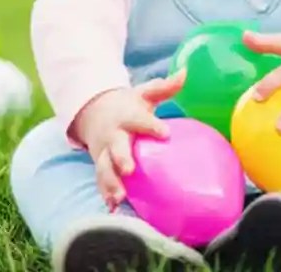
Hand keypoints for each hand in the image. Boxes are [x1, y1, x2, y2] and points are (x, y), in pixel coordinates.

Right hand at [70, 69, 186, 209]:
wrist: (93, 111)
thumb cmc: (127, 106)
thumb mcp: (143, 94)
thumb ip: (164, 87)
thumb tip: (186, 72)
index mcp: (127, 116)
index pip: (140, 120)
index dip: (152, 126)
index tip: (165, 134)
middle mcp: (114, 135)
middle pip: (117, 147)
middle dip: (121, 158)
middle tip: (129, 169)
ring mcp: (104, 152)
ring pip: (104, 167)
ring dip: (111, 182)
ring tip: (119, 197)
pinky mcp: (101, 164)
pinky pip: (101, 180)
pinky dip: (105, 193)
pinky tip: (112, 207)